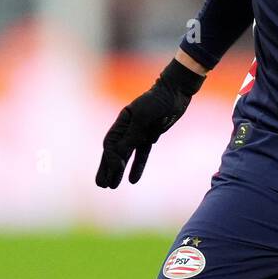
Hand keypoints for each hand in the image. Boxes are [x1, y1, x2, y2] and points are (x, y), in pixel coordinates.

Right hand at [96, 57, 204, 187]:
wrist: (176, 92)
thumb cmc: (158, 100)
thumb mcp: (144, 117)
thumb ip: (132, 135)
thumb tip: (119, 154)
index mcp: (122, 121)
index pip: (111, 144)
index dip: (110, 159)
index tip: (115, 171)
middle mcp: (127, 128)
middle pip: (114, 152)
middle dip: (107, 168)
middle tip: (102, 185)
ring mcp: (139, 134)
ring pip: (125, 156)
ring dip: (119, 171)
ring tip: (112, 186)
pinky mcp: (150, 137)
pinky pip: (141, 155)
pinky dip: (137, 166)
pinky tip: (132, 180)